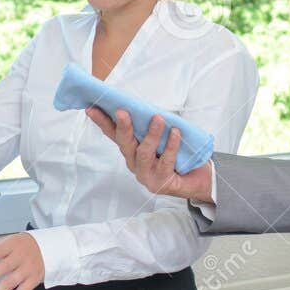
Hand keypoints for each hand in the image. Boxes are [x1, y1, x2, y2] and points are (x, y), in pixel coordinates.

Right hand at [86, 108, 212, 204]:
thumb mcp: (162, 137)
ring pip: (144, 153)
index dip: (102, 122)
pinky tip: (175, 133)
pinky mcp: (161, 182)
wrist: (197, 180)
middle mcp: (134, 163)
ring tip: (158, 119)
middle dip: (122, 127)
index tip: (92, 108)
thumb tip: (146, 106)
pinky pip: (166, 161)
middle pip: (124, 144)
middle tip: (122, 112)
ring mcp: (146, 175)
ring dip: (151, 135)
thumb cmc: (178, 155)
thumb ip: (151, 126)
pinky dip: (171, 145)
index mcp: (131, 151)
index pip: (114, 134)